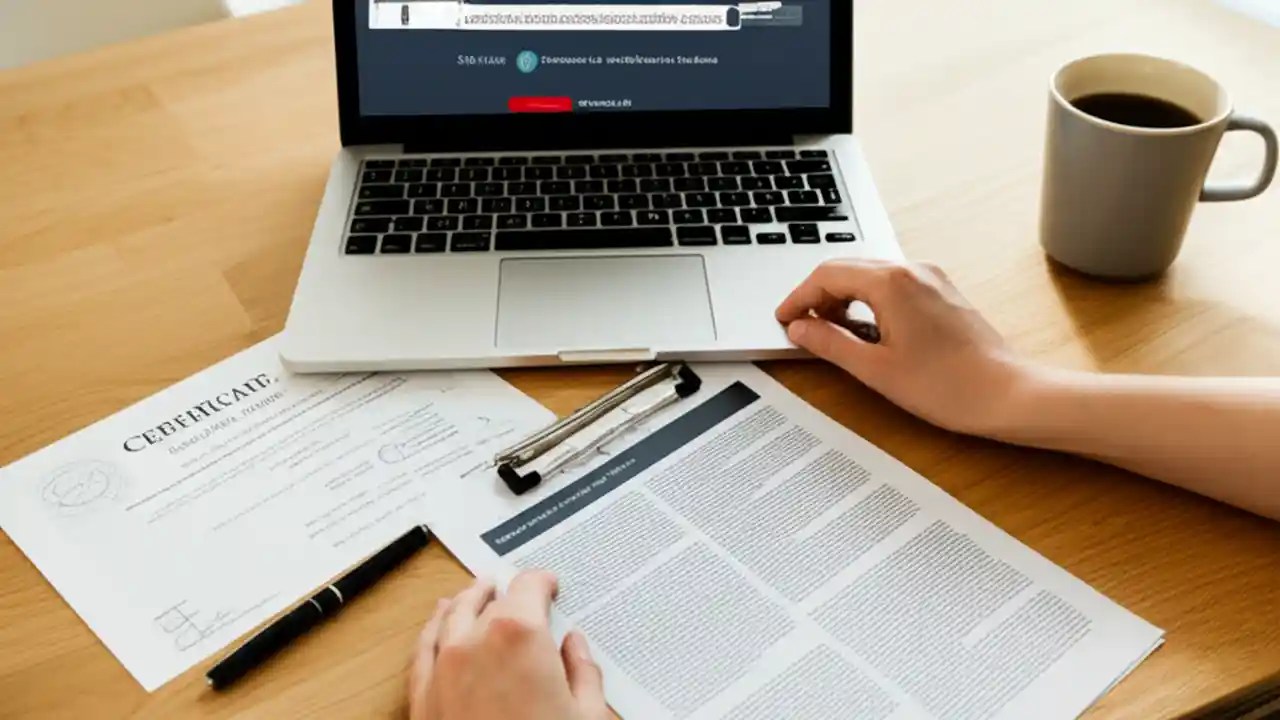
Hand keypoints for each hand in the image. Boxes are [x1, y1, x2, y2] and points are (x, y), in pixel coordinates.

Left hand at [408, 571, 608, 719]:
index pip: (530, 586)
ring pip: (452, 615)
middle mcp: (475, 640)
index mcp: (521, 634)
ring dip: (468, 601)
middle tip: (521, 592)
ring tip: (478, 593)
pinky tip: (439, 620)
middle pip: (492, 599)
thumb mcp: (587, 716)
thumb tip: (574, 647)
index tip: (552, 586)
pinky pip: (424, 647)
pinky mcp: (422, 696)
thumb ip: (583, 673)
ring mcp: (443, 667)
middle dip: (509, 593)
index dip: (544, 581)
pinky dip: (433, 628)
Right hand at [776, 259, 1032, 435]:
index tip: (785, 320)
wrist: (1006, 394)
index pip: (827, 275)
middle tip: (802, 328)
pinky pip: (893, 286)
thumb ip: (830, 343)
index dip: (798, 297)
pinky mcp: (941, 293)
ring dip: (844, 298)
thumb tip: (801, 329)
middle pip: (847, 269)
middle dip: (819, 296)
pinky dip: (869, 301)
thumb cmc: (948, 385)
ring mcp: (931, 279)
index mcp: (891, 282)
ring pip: (870, 276)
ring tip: (832, 334)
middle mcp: (912, 270)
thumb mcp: (874, 368)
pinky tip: (866, 332)